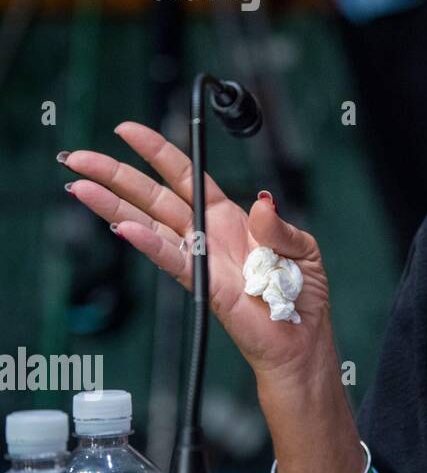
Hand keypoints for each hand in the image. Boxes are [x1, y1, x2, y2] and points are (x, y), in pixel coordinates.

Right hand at [59, 122, 331, 380]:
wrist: (300, 341)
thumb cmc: (299, 296)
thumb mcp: (301, 247)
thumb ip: (278, 225)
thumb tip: (262, 201)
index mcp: (231, 218)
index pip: (187, 177)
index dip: (158, 152)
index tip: (127, 131)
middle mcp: (208, 235)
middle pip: (154, 195)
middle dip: (116, 174)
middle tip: (80, 158)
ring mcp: (201, 259)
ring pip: (149, 223)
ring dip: (113, 204)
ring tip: (80, 186)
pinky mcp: (203, 285)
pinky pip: (172, 259)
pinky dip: (148, 243)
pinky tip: (121, 227)